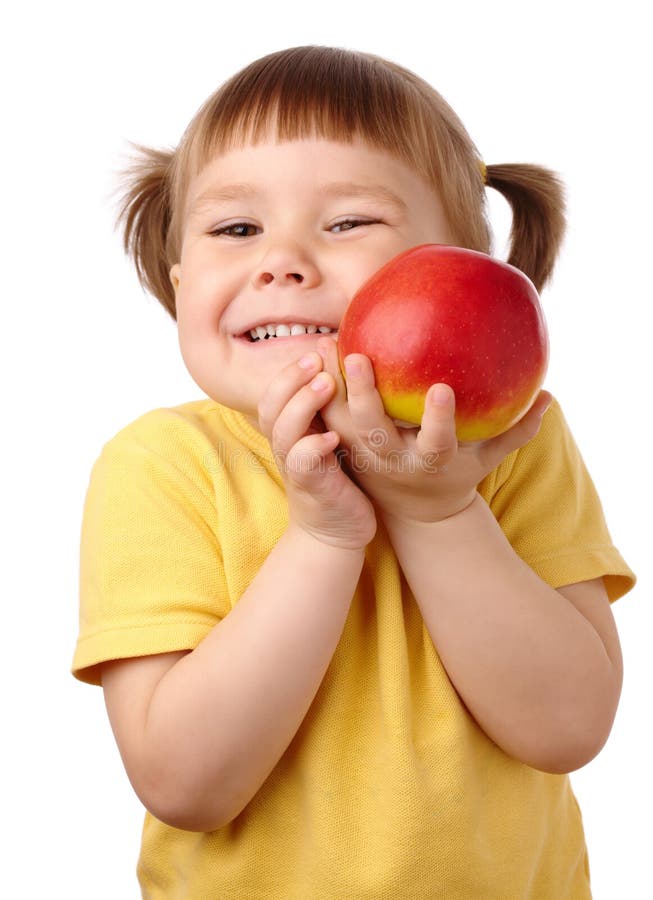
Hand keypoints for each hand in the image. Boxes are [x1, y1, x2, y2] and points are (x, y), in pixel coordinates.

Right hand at [257, 351, 376, 548]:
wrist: (338, 531)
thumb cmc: (342, 477)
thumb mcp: (334, 435)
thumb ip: (334, 407)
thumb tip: (353, 359)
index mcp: (291, 430)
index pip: (276, 392)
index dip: (290, 370)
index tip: (316, 348)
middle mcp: (287, 446)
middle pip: (271, 405)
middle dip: (291, 378)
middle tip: (317, 357)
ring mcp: (296, 468)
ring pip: (283, 431)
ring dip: (302, 404)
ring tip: (325, 384)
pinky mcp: (312, 489)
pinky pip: (302, 464)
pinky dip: (312, 447)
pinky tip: (332, 437)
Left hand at [316, 336, 551, 524]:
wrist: (416, 510)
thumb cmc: (458, 472)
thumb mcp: (487, 459)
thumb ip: (516, 429)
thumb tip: (549, 395)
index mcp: (429, 463)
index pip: (436, 443)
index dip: (438, 420)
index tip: (442, 389)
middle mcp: (393, 461)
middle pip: (375, 431)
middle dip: (365, 395)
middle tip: (358, 356)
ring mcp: (364, 456)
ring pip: (341, 423)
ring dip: (330, 388)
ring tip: (322, 346)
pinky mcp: (345, 448)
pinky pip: (328, 417)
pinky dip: (320, 390)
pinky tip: (316, 351)